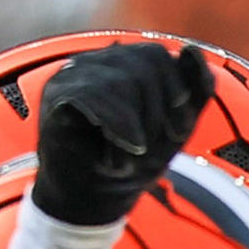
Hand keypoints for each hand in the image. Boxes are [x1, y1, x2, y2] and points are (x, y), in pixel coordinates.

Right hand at [33, 41, 212, 226]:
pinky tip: (117, 154)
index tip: (179, 132)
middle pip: (143, 64)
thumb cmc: (132, 160)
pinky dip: (116, 131)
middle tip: (149, 148)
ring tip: (128, 153)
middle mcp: (94, 62)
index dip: (177, 92)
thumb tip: (193, 50)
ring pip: (121, 81)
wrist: (92, 198)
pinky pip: (93, 97)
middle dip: (159, 113)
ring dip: (136, 128)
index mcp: (122, 64)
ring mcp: (71, 75)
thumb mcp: (176, 126)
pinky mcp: (54, 96)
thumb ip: (194, 89)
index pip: (157, 56)